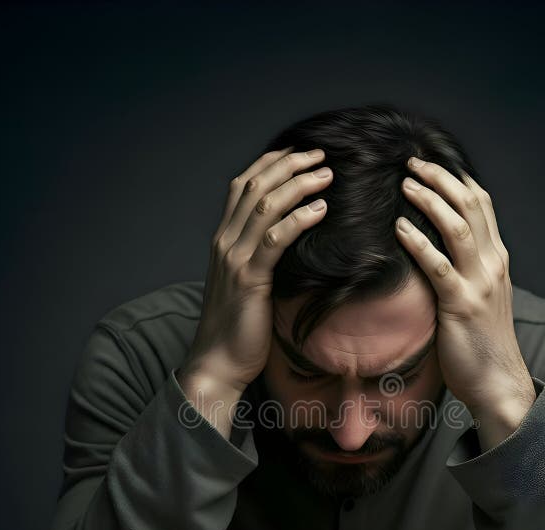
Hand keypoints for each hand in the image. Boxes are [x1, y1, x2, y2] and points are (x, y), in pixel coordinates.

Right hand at [180, 146, 333, 392]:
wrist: (218, 361)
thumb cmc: (237, 327)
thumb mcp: (244, 283)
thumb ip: (258, 258)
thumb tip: (287, 242)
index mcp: (223, 240)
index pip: (242, 187)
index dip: (269, 164)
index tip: (297, 152)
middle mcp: (225, 242)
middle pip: (254, 187)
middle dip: (288, 165)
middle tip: (319, 155)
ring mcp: (235, 260)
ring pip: (265, 206)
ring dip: (298, 185)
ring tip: (326, 175)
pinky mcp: (250, 280)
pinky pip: (275, 240)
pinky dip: (299, 220)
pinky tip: (320, 210)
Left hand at [394, 157, 534, 421]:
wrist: (498, 381)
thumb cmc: (482, 343)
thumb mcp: (480, 298)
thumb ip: (465, 271)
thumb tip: (436, 252)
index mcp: (496, 259)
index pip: (482, 205)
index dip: (457, 178)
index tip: (432, 161)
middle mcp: (493, 263)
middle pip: (471, 204)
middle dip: (441, 178)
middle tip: (413, 162)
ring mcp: (480, 283)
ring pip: (459, 226)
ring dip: (430, 200)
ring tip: (405, 183)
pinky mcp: (461, 305)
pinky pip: (438, 266)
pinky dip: (418, 243)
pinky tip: (399, 229)